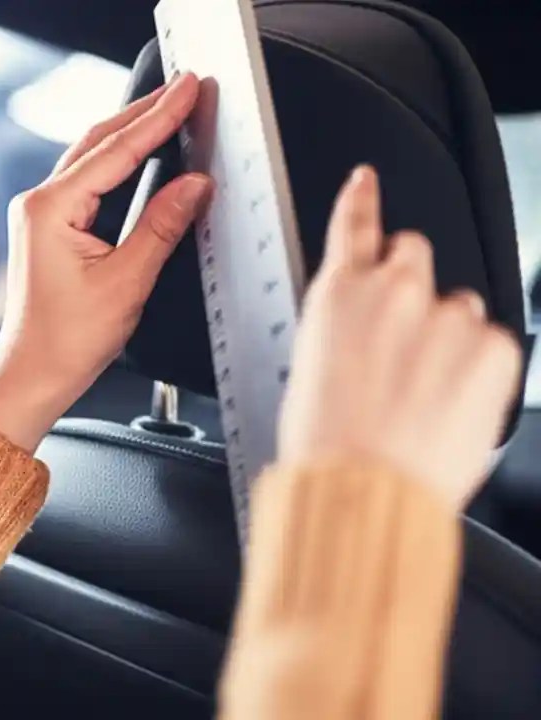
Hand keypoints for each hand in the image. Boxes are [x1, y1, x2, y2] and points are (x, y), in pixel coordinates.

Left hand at [0, 73, 212, 451]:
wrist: (32, 375)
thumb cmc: (65, 342)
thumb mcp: (127, 281)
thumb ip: (163, 226)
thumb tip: (194, 186)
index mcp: (51, 209)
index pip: (116, 151)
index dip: (158, 118)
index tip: (187, 91)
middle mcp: (38, 204)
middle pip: (99, 142)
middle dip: (144, 113)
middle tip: (184, 88)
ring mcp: (40, 214)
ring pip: (91, 157)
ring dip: (130, 132)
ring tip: (168, 109)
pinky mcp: (48, 227)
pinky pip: (86, 180)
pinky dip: (117, 161)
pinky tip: (139, 151)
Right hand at [278, 166, 522, 508]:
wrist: (366, 489)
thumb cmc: (326, 444)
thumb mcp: (309, 372)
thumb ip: (341, 331)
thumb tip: (361, 334)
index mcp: (337, 294)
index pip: (353, 224)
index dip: (361, 197)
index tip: (367, 181)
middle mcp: (395, 291)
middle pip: (413, 254)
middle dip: (409, 285)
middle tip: (401, 338)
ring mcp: (449, 317)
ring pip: (457, 305)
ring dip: (445, 335)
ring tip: (423, 391)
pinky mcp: (493, 347)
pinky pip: (491, 343)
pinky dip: (476, 369)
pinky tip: (448, 403)